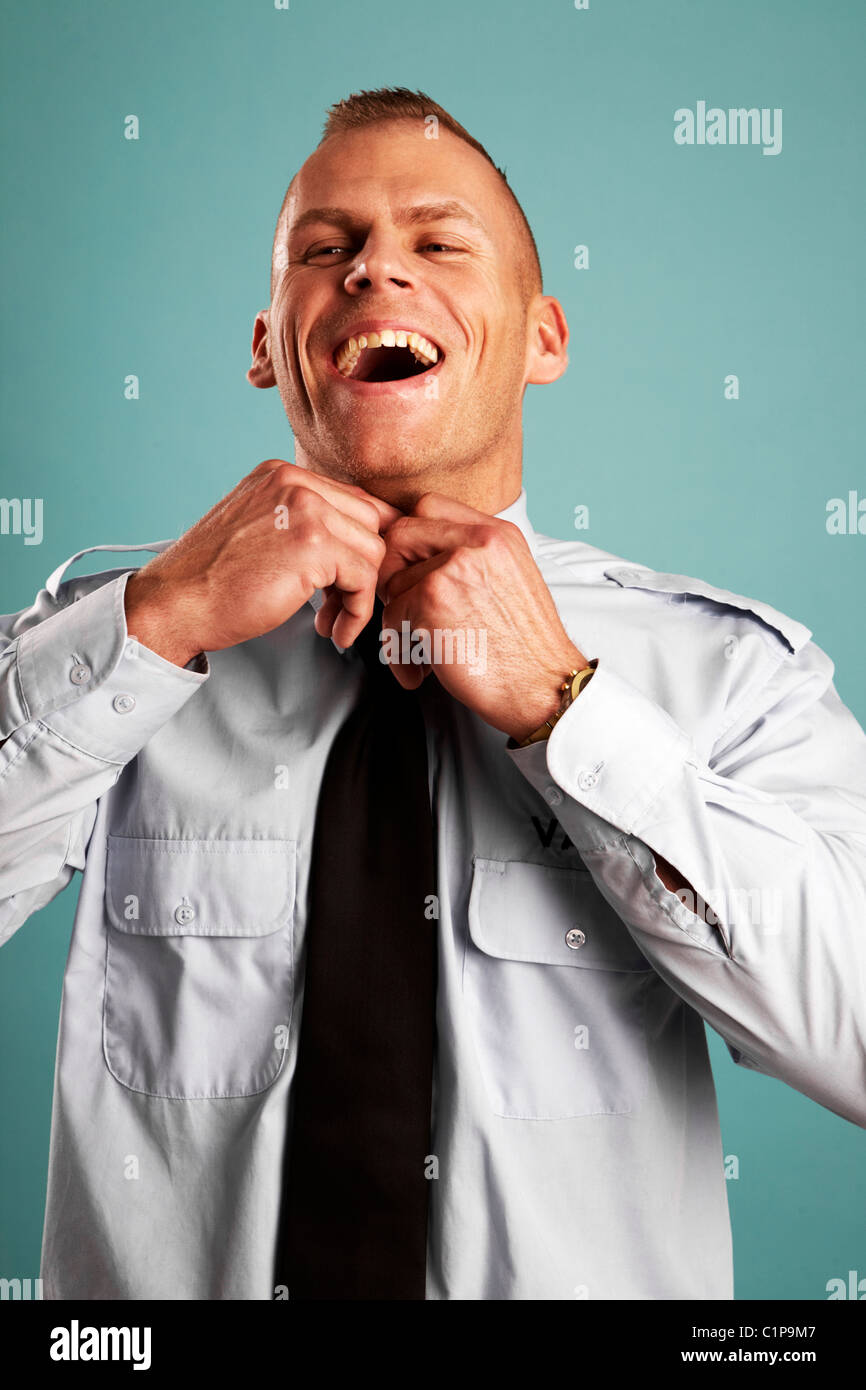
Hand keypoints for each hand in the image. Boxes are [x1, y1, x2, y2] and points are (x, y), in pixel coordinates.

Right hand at [123, 460, 399, 665]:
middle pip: (371, 522)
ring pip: (373, 551)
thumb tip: (355, 542)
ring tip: (331, 621)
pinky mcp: (313, 547)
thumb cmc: (211, 580)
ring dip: (360, 595)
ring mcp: (306, 511)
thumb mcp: (259, 530)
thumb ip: (301, 524)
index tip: (352, 578)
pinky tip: (334, 631)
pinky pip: (364, 580)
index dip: (361, 543)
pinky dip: (356, 612)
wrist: (175, 603)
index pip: (353, 500)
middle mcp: (296, 483)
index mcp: (282, 475)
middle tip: (339, 604)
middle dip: (364, 568)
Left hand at [368, 493, 589, 740]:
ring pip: (391, 583)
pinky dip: (399, 654)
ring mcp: (453, 567)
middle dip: (392, 575)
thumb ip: (471, 558)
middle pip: (400, 534)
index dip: (411, 540)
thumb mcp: (510, 580)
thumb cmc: (525, 649)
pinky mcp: (432, 600)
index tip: (412, 573)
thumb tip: (417, 554)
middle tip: (404, 610)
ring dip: (398, 624)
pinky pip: (390, 619)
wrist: (543, 689)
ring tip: (423, 652)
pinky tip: (422, 671)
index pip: (429, 506)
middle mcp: (477, 542)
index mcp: (498, 533)